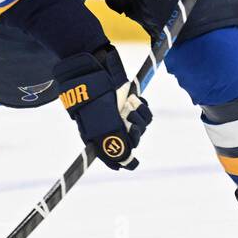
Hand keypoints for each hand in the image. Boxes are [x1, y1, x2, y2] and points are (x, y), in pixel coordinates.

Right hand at [54, 46, 151, 170]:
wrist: (92, 74)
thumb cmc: (93, 102)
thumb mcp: (102, 128)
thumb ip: (115, 146)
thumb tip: (127, 163)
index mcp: (101, 137)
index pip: (118, 157)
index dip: (126, 160)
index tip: (132, 163)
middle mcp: (113, 127)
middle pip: (134, 140)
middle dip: (134, 131)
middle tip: (126, 120)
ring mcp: (123, 114)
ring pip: (142, 125)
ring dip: (138, 116)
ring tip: (128, 105)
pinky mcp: (131, 102)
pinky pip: (145, 111)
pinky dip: (141, 106)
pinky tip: (132, 99)